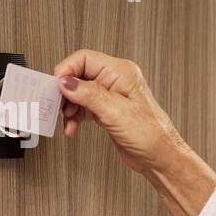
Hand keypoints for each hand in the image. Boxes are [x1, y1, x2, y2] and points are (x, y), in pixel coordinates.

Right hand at [52, 49, 188, 175]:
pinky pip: (83, 107)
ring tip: (68, 120)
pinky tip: (72, 127)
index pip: (85, 58)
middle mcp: (115, 80)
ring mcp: (111, 96)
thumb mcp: (115, 111)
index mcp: (121, 72)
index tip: (55, 85)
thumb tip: (66, 82)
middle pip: (79, 75)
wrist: (159, 157)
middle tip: (57, 105)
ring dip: (69, 107)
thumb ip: (88, 94)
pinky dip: (75, 117)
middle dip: (65, 92)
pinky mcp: (106, 110)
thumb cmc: (149, 134)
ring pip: (78, 93)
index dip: (67, 70)